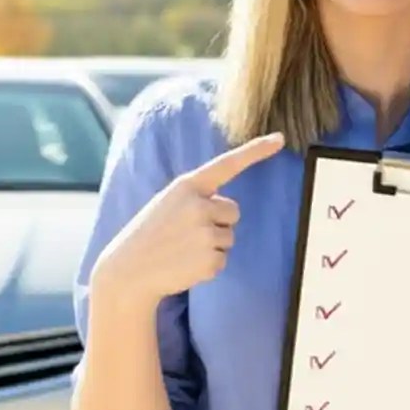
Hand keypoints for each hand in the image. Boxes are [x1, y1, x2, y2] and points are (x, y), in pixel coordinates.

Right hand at [93, 132, 284, 303]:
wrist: (128, 270)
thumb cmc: (150, 234)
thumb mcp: (167, 203)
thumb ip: (196, 198)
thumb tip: (228, 209)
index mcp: (187, 186)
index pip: (228, 163)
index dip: (256, 150)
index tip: (280, 139)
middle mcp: (199, 205)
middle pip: (233, 211)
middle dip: (219, 222)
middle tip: (188, 234)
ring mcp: (205, 233)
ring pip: (229, 237)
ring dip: (212, 245)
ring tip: (182, 250)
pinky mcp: (210, 259)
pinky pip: (223, 260)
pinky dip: (208, 265)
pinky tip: (185, 265)